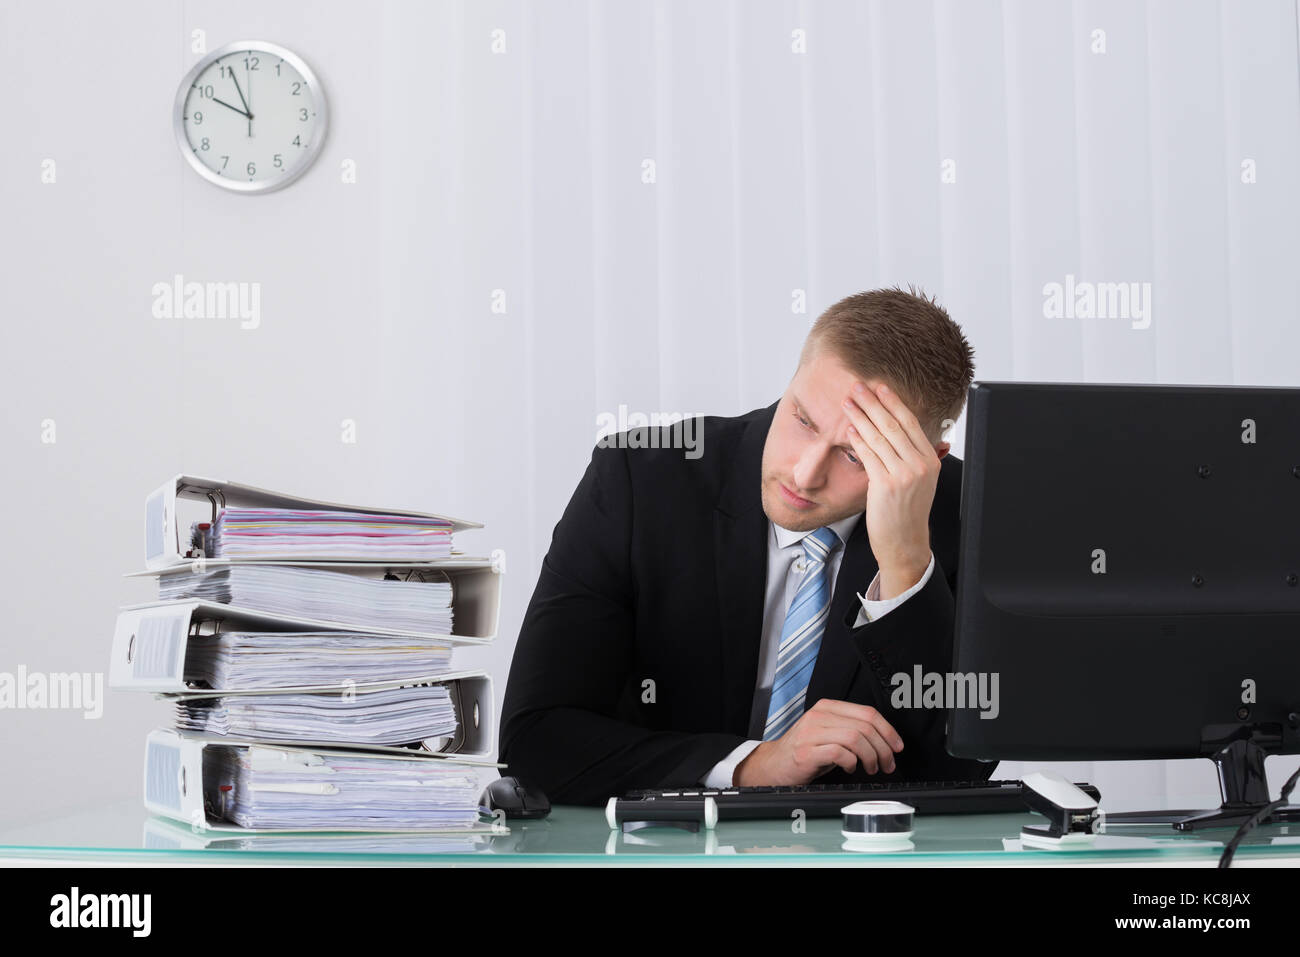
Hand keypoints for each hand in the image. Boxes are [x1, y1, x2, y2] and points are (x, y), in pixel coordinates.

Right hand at [733, 699, 903, 785]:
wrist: (773, 765)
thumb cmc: (805, 751)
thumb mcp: (828, 733)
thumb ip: (850, 728)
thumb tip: (884, 738)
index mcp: (827, 707)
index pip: (867, 712)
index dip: (888, 730)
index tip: (897, 746)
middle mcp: (818, 715)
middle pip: (865, 726)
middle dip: (883, 748)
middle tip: (887, 763)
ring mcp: (811, 733)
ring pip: (855, 738)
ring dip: (870, 757)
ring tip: (870, 768)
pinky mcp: (806, 752)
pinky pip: (840, 753)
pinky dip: (851, 763)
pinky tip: (850, 767)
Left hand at [841, 381, 939, 596]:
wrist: (904, 541)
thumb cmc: (907, 510)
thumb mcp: (920, 480)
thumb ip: (914, 455)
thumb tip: (904, 430)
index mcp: (931, 460)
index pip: (910, 423)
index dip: (893, 402)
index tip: (880, 387)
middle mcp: (921, 465)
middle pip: (893, 425)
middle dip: (873, 403)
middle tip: (858, 387)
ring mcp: (904, 475)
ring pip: (879, 437)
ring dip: (861, 417)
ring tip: (848, 403)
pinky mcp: (886, 485)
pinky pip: (869, 455)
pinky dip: (858, 439)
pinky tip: (849, 429)